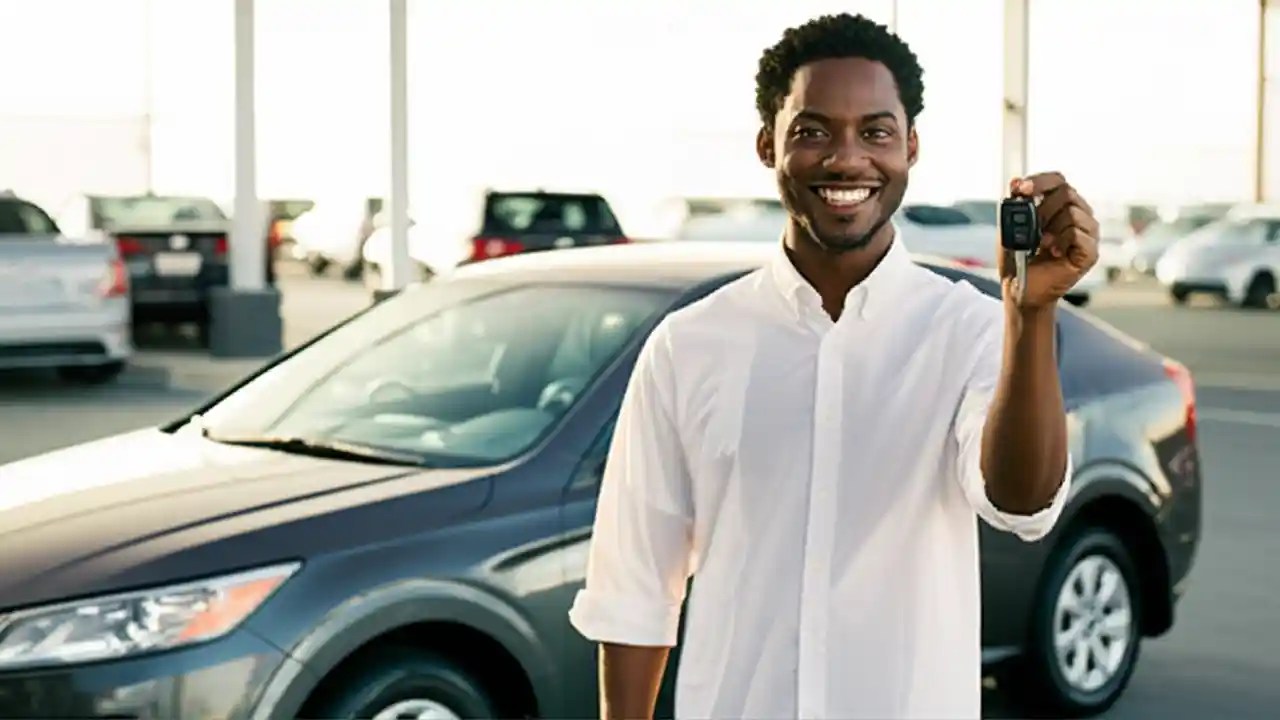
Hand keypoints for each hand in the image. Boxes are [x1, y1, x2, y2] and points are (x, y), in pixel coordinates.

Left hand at [999, 172, 1099, 310]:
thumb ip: (1016, 204)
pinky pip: (1078, 234)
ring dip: (1050, 227)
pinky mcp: (1090, 252)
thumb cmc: (1018, 257)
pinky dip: (1060, 241)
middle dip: (1042, 209)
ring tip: (1041, 244)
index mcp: (1060, 205)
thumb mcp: (1011, 227)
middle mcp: (1079, 215)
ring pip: (1073, 212)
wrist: (1020, 288)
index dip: (1039, 181)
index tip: (1020, 189)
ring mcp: (1087, 233)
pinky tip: (1052, 252)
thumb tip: (1015, 181)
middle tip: (1032, 228)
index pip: (1057, 180)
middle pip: (1067, 193)